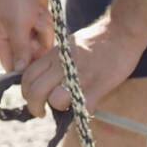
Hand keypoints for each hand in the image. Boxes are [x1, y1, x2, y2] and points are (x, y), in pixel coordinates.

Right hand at [0, 0, 52, 73]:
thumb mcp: (17, 26)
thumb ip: (20, 49)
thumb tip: (19, 71)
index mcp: (2, 42)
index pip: (12, 67)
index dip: (24, 70)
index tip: (35, 64)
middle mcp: (14, 41)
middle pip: (32, 58)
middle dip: (37, 43)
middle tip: (33, 27)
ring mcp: (28, 34)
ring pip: (43, 46)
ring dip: (43, 30)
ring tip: (36, 15)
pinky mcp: (39, 27)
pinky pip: (49, 35)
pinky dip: (47, 23)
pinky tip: (40, 12)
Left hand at [20, 15, 144, 117]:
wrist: (120, 31)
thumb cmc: (94, 41)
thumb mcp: (66, 47)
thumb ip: (54, 63)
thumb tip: (45, 82)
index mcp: (53, 56)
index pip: (28, 76)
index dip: (26, 92)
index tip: (32, 99)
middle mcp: (61, 65)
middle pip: (36, 91)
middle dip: (35, 106)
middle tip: (41, 112)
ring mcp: (78, 76)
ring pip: (56, 100)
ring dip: (58, 109)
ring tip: (64, 110)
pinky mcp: (97, 85)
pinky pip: (81, 107)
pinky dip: (79, 115)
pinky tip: (81, 113)